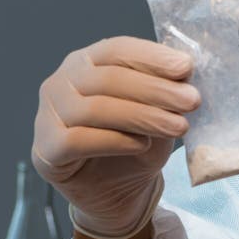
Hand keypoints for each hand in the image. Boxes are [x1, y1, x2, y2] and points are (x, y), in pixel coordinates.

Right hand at [32, 36, 200, 238]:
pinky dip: (115, 141)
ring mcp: (47, 115)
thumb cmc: (138, 140)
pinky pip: (78, 140)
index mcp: (87, 61)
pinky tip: (143, 144)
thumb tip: (185, 71)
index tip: (187, 67)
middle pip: (109, 78)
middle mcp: (61, 82)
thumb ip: (165, 89)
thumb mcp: (159, 110)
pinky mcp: (45, 149)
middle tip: (193, 101)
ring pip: (96, 109)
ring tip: (179, 126)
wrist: (120, 189)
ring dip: (144, 116)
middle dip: (156, 90)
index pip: (118, 49)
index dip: (153, 57)